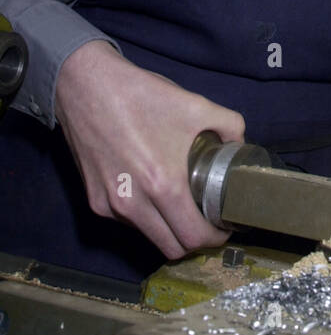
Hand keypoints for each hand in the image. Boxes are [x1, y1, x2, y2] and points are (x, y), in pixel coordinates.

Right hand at [55, 41, 243, 258]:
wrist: (86, 85)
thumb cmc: (141, 96)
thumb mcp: (196, 105)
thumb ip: (231, 126)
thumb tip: (240, 144)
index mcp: (163, 185)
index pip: (193, 237)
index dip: (214, 238)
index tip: (223, 227)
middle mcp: (134, 204)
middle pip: (172, 248)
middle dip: (194, 241)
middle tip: (205, 222)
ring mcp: (110, 205)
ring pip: (148, 236)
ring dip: (168, 229)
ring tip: (180, 206)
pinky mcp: (93, 200)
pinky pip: (126, 221)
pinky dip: (144, 215)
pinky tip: (150, 193)